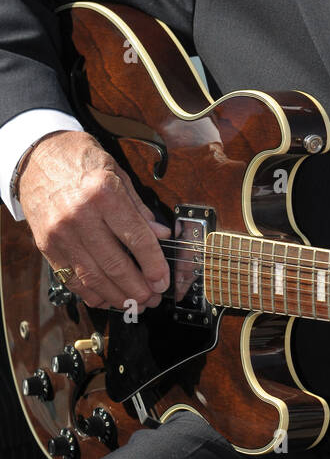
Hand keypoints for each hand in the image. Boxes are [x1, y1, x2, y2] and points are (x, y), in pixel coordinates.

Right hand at [18, 131, 170, 309]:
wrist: (37, 156)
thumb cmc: (80, 161)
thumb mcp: (117, 173)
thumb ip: (139, 207)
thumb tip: (161, 234)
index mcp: (104, 194)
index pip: (136, 237)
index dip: (154, 264)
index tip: (163, 280)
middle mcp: (80, 215)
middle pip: (115, 264)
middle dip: (138, 287)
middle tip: (152, 298)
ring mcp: (61, 234)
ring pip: (94, 277)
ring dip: (117, 296)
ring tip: (134, 302)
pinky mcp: (47, 246)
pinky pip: (71, 278)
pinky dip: (91, 293)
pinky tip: (106, 299)